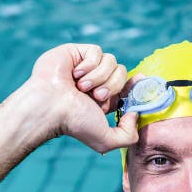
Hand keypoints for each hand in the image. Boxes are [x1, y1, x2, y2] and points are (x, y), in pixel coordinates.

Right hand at [23, 44, 137, 152]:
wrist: (51, 106)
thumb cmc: (74, 123)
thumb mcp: (106, 140)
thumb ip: (128, 135)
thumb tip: (135, 113)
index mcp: (105, 99)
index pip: (128, 85)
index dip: (136, 83)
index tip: (140, 81)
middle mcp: (97, 82)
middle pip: (122, 72)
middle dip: (112, 85)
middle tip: (96, 96)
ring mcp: (87, 66)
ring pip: (111, 61)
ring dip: (99, 76)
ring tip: (81, 87)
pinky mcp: (78, 52)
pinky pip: (97, 52)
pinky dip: (89, 65)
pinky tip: (75, 74)